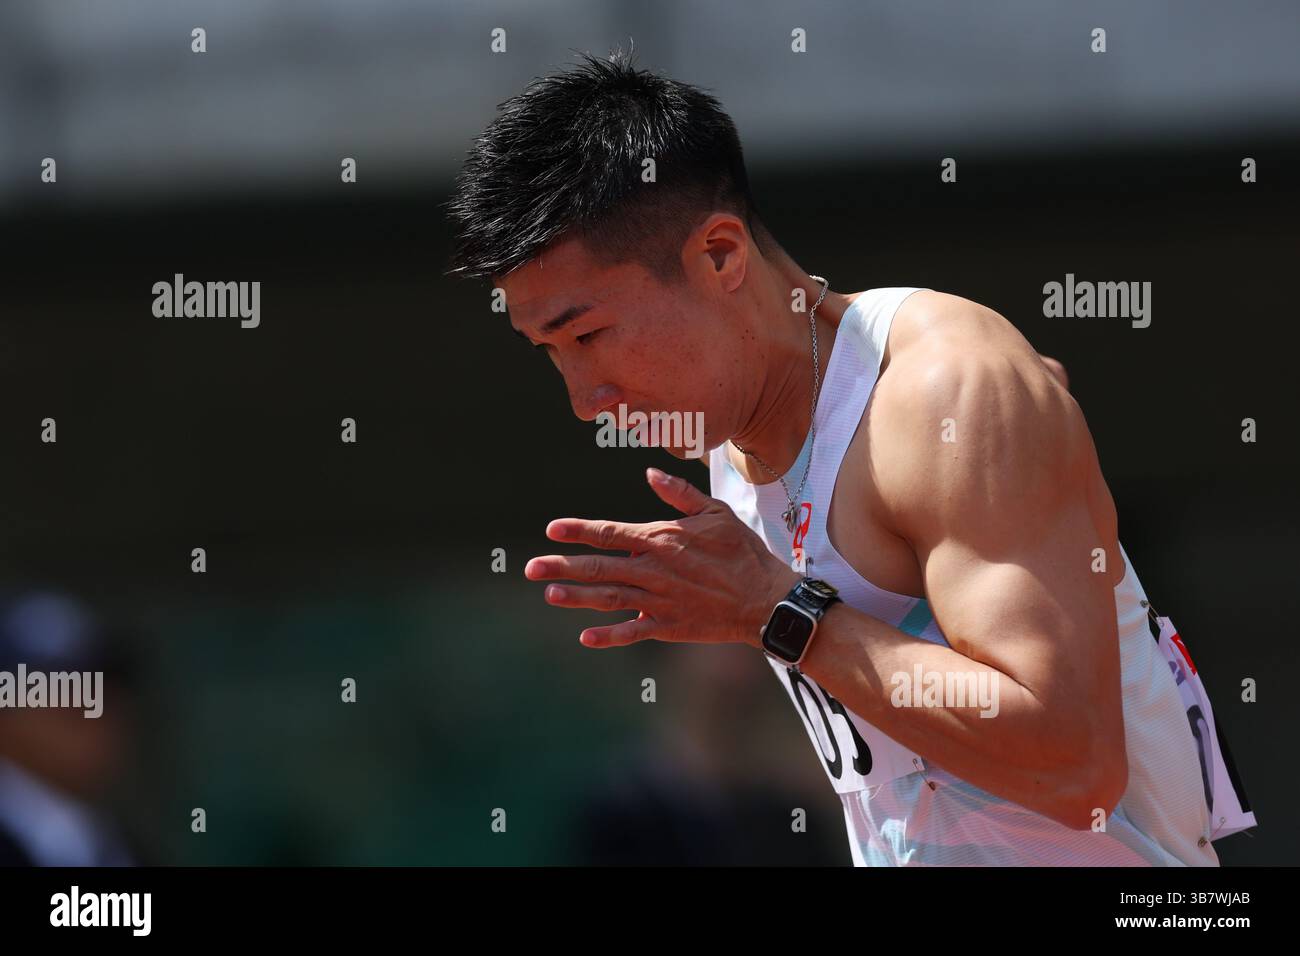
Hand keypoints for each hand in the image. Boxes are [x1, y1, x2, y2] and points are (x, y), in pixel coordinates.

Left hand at [524, 467, 801, 648]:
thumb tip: (649, 474)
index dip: (579, 531)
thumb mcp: (714, 512)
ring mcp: (659, 600)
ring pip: (609, 598)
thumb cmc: (742, 551)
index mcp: (661, 539)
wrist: (765, 599)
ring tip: (549, 593)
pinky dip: (609, 636)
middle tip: (529, 567)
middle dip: (562, 565)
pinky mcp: (668, 625)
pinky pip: (632, 631)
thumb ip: (679, 494)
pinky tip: (585, 638)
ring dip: (577, 596)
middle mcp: (653, 569)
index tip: (552, 529)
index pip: (610, 533)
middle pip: (599, 567)